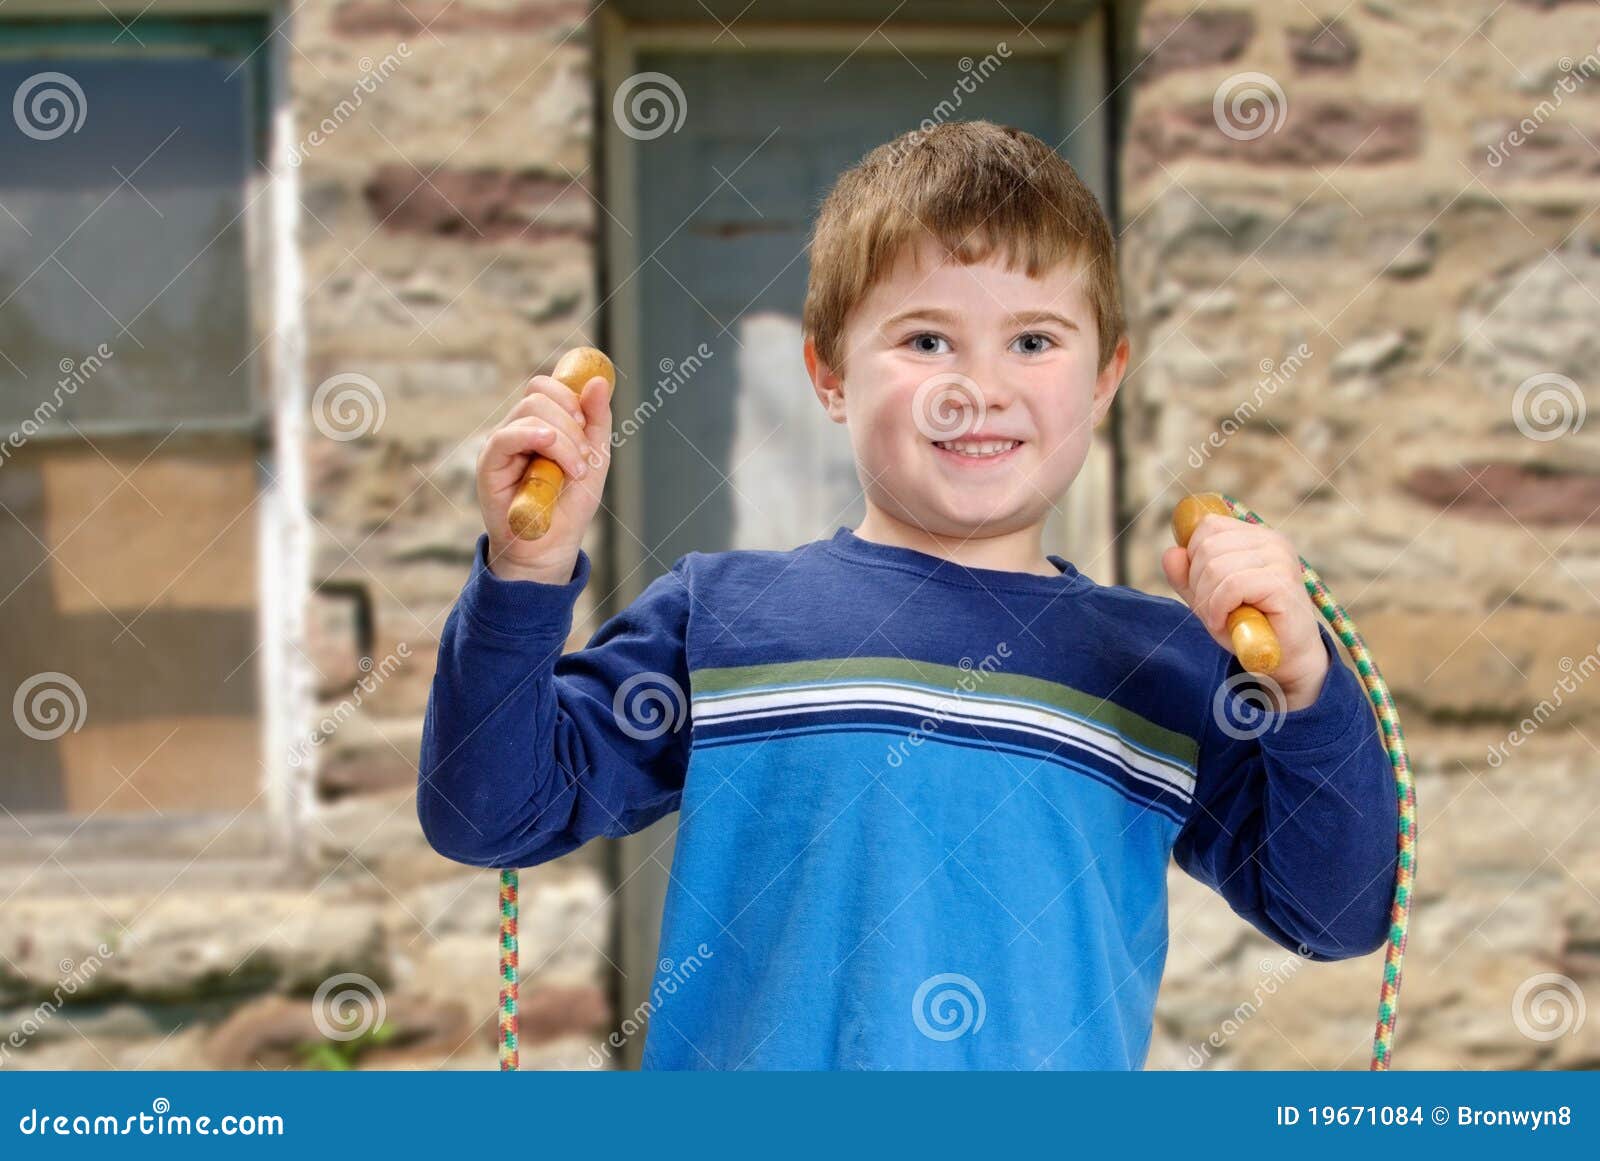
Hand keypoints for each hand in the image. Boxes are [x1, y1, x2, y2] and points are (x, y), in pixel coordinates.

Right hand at [476, 371, 612, 583]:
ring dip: (563, 439)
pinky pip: (505, 436)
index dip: (570, 397)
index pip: (546, 387)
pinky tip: (550, 450)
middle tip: (584, 457)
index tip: (586, 426)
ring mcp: (501, 446)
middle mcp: (516, 430)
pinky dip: (533, 436)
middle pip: (538, 394)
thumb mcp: (594, 459)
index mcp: (539, 425)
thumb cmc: (569, 506)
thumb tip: (599, 380)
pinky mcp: (489, 464)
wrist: (551, 547)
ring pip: (529, 411)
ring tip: (575, 472)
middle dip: (571, 422)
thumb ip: (597, 420)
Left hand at [1161, 514, 1328, 710]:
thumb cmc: (1248, 626)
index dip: (1194, 559)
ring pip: (1216, 566)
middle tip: (1212, 610)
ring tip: (1220, 618)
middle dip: (1198, 583)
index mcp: (1255, 536)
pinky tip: (1224, 622)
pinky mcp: (1282, 580)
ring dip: (1207, 600)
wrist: (1285, 659)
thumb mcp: (1207, 599)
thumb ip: (1185, 577)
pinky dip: (1218, 608)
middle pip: (1207, 546)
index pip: (1208, 526)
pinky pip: (1231, 585)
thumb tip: (1171, 553)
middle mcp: (1271, 540)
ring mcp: (1280, 558)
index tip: (1204, 589)